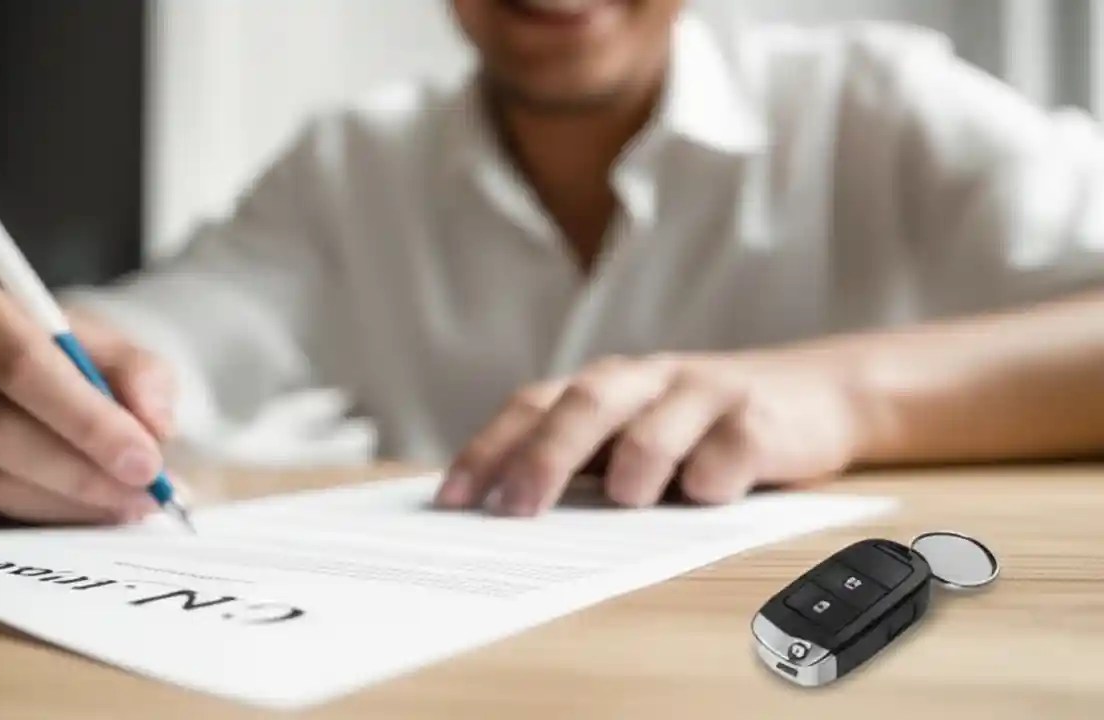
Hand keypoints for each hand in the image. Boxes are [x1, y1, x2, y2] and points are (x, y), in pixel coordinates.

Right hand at [0, 276, 175, 524]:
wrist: (41, 380)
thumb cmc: (77, 358)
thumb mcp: (119, 350)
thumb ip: (143, 377)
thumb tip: (153, 426)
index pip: (20, 363)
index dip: (86, 418)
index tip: (145, 458)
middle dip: (80, 469)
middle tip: (144, 492)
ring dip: (68, 501)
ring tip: (130, 505)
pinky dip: (47, 517)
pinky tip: (93, 513)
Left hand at [435, 352, 861, 515]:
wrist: (818, 394)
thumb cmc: (704, 427)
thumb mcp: (638, 433)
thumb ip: (585, 459)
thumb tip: (503, 511)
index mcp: (608, 384)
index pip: (533, 404)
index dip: (489, 448)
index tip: (453, 499)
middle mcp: (649, 379)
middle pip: (584, 405)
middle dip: (543, 457)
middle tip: (514, 509)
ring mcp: (705, 395)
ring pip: (652, 425)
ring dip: (631, 465)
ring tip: (624, 500)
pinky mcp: (761, 420)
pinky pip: (727, 452)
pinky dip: (709, 479)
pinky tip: (707, 495)